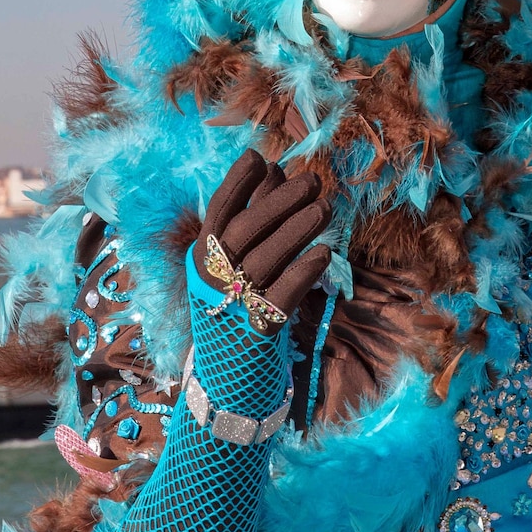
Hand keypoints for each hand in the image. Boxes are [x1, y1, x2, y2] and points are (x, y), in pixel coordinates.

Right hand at [194, 150, 331, 322]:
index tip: (258, 158)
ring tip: (325, 207)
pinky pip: (281, 298)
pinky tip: (324, 254)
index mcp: (205, 254)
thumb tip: (274, 170)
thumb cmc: (238, 301)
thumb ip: (255, 214)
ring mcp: (234, 304)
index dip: (236, 184)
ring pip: (263, 260)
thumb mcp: (237, 258)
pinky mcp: (259, 331)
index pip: (218, 212)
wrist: (228, 372)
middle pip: (243, 231)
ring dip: (295, 230)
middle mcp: (214, 277)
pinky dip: (302, 273)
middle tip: (313, 180)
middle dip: (277, 202)